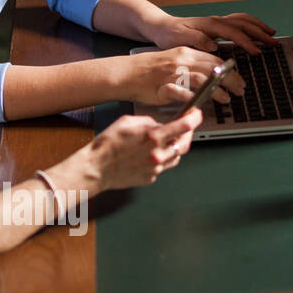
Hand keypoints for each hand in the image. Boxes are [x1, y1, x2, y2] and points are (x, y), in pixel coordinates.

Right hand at [88, 110, 202, 190]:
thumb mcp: (127, 122)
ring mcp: (155, 168)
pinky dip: (161, 159)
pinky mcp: (150, 178)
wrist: (96, 168)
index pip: (184, 126)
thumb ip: (148, 122)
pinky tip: (150, 155)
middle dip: (188, 134)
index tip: (196, 114)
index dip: (194, 118)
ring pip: (176, 157)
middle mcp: (157, 154)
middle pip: (185, 144)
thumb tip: (158, 125)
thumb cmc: (107, 145)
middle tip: (185, 129)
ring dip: (175, 148)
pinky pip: (163, 167)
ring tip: (165, 142)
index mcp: (153, 137)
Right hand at [123, 44, 244, 106]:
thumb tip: (211, 76)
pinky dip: (193, 98)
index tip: (239, 79)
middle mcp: (181, 61)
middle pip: (213, 68)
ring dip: (217, 90)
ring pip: (202, 79)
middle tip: (240, 90)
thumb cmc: (149, 71)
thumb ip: (191, 66)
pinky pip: (182, 92)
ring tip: (226, 99)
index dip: (230, 70)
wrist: (126, 73)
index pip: (214, 60)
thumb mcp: (173, 61)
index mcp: (185, 53)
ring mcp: (173, 73)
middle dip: (230, 80)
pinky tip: (201, 105)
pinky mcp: (163, 86)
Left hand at [149, 10, 275, 53]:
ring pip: (243, 20)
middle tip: (273, 42)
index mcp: (208, 25)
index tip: (256, 51)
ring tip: (272, 34)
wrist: (162, 27)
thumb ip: (196, 40)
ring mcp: (217, 22)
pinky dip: (251, 25)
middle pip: (243, 23)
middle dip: (260, 32)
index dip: (246, 42)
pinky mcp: (217, 25)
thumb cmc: (169, 35)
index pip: (233, 32)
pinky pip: (238, 22)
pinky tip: (257, 31)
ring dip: (258, 26)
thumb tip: (213, 45)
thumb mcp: (178, 40)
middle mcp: (215, 21)